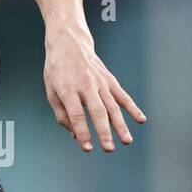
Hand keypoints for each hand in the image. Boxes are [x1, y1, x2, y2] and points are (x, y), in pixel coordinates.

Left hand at [43, 28, 145, 151]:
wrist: (70, 43)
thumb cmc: (57, 70)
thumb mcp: (51, 91)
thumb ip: (62, 114)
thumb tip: (75, 135)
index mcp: (68, 88)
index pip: (76, 114)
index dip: (82, 132)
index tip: (87, 147)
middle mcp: (86, 85)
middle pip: (97, 111)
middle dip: (104, 131)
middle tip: (109, 148)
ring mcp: (100, 82)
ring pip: (113, 106)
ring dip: (120, 125)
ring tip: (127, 141)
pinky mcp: (110, 80)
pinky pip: (123, 96)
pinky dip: (132, 108)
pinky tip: (141, 120)